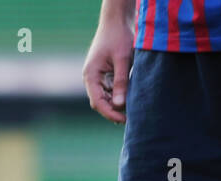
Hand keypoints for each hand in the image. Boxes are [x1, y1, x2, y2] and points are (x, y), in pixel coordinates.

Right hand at [83, 9, 135, 123]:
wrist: (116, 21)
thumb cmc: (119, 36)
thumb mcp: (123, 59)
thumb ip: (121, 82)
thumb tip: (119, 104)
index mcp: (90, 75)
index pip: (98, 101)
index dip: (110, 113)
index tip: (123, 120)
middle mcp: (90, 77)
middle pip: (99, 102)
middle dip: (112, 111)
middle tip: (129, 119)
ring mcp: (96, 76)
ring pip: (104, 98)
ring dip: (114, 105)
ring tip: (130, 112)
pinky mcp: (103, 74)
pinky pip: (108, 90)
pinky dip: (116, 96)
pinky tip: (127, 100)